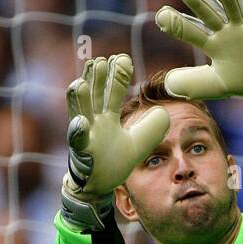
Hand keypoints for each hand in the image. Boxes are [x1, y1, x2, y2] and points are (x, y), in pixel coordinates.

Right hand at [61, 54, 168, 228]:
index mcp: (106, 116)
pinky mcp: (79, 152)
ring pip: (79, 111)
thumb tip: (165, 112)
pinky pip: (77, 140)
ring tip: (82, 83)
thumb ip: (151, 129)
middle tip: (102, 60)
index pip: (112, 92)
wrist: (96, 185)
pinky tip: (81, 122)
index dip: (116, 76)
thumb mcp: (137, 144)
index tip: (122, 58)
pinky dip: (78, 130)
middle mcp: (93, 121)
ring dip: (80, 97)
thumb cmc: (113, 161)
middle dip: (96, 79)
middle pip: (93, 95)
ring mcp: (83, 135)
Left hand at [155, 0, 242, 105]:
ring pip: (235, 9)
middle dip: (199, 3)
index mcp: (213, 44)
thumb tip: (169, 84)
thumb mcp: (217, 85)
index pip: (191, 31)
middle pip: (210, 15)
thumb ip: (195, 83)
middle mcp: (226, 31)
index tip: (161, 17)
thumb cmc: (242, 78)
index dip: (177, 24)